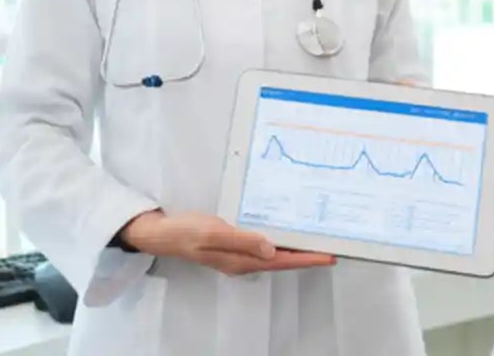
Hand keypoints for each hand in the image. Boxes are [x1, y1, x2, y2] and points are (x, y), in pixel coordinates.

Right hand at [120, 211, 335, 276]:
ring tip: (315, 242)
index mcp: (241, 261)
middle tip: (331, 248)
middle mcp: (243, 261)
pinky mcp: (233, 245)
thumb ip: (243, 241)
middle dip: (307, 255)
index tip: (329, 256)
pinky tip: (283, 234)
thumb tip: (272, 250)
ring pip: (274, 254)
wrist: (162, 233)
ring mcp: (238, 254)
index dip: (307, 259)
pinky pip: (262, 245)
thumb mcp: (214, 233)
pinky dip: (278, 241)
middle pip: (283, 260)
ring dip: (295, 249)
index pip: (282, 262)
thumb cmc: (186, 232)